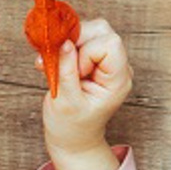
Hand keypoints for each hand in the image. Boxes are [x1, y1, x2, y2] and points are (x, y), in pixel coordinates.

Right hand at [38, 19, 133, 169]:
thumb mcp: (65, 101)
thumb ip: (66, 70)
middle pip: (101, 30)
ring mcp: (107, 62)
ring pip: (90, 31)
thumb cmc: (71, 126)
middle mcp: (118, 67)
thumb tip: (65, 42)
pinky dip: (63, 48)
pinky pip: (80, 40)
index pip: (110, 43)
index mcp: (118, 79)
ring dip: (67, 44)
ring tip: (52, 66)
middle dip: (76, 41)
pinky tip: (51, 64)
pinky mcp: (94, 60)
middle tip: (60, 64)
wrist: (73, 139)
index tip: (76, 74)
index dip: (87, 52)